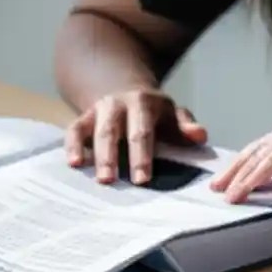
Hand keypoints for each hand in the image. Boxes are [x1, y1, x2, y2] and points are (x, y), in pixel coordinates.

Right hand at [64, 88, 207, 183]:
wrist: (124, 90)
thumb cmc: (153, 113)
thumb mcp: (172, 113)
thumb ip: (185, 125)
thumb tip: (200, 136)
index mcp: (143, 103)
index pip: (142, 131)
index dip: (141, 156)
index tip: (143, 179)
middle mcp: (118, 104)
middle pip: (113, 131)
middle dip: (112, 157)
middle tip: (112, 182)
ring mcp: (98, 111)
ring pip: (93, 132)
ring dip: (95, 155)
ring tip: (98, 179)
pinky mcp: (83, 118)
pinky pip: (74, 130)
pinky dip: (71, 146)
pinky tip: (74, 164)